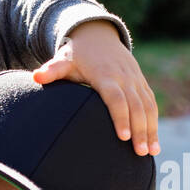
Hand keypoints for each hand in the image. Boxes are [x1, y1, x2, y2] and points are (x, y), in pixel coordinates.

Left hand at [33, 21, 158, 156]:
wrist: (98, 35)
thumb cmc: (76, 55)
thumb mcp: (63, 60)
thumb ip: (52, 70)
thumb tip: (36, 76)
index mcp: (105, 74)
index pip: (116, 98)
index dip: (120, 117)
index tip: (123, 137)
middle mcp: (124, 77)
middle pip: (136, 106)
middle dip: (140, 130)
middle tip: (140, 153)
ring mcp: (135, 80)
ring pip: (147, 106)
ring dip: (151, 129)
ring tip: (151, 153)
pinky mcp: (141, 83)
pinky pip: (151, 103)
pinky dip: (154, 122)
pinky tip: (154, 142)